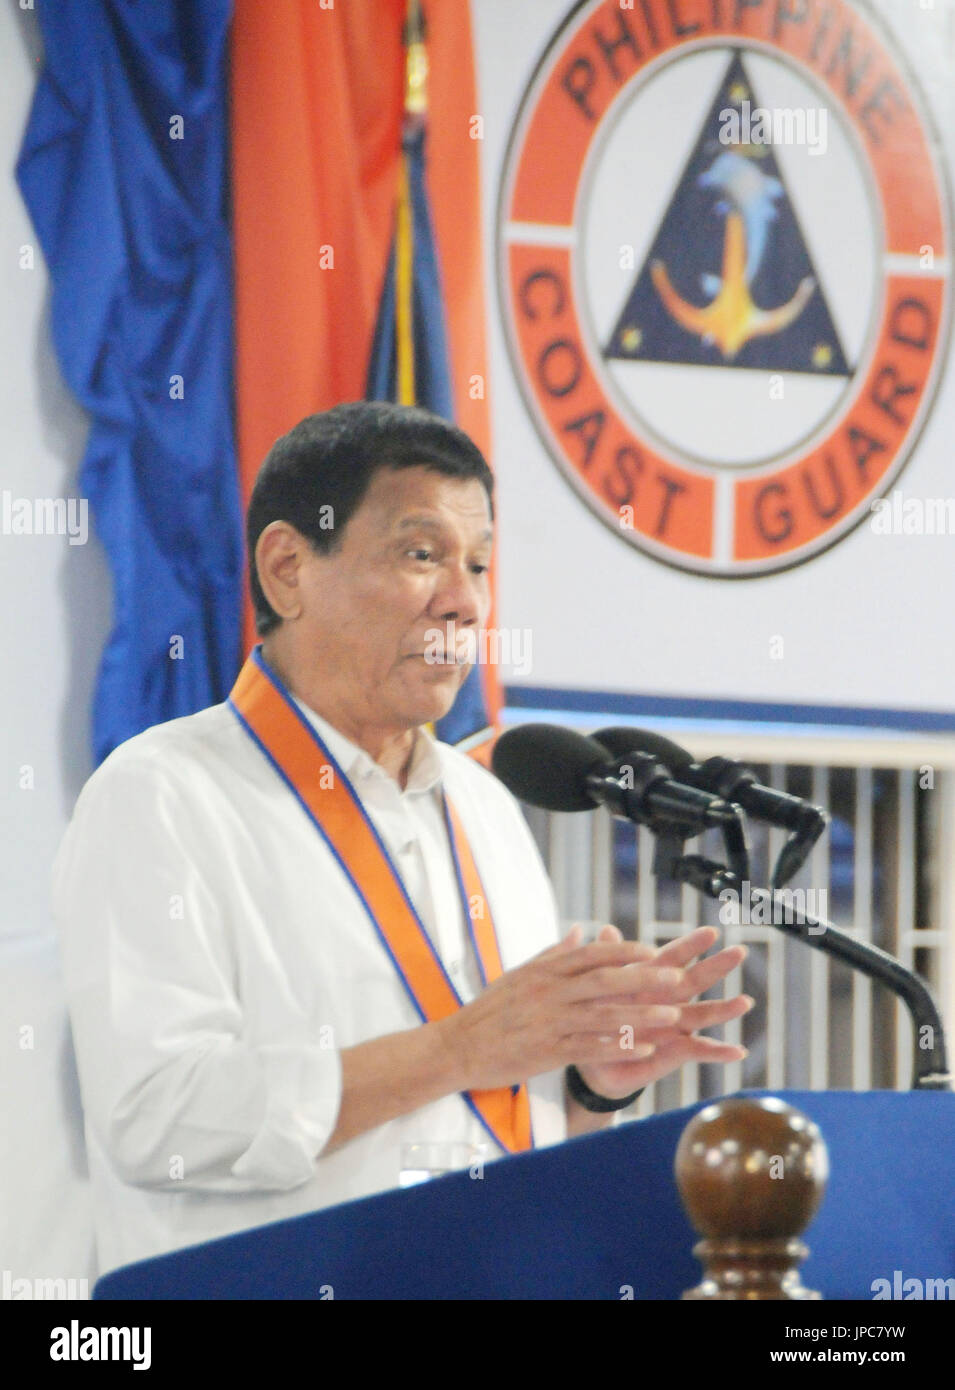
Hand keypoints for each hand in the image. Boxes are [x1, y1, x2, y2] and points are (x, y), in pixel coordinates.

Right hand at [435, 927, 693, 1093]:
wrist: (457, 1045)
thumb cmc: (489, 1010)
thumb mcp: (519, 974)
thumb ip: (554, 954)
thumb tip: (581, 931)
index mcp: (544, 971)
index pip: (591, 954)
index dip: (624, 951)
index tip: (652, 951)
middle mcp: (549, 993)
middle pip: (604, 981)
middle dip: (643, 978)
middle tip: (675, 976)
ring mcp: (549, 1023)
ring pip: (602, 1015)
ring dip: (640, 1014)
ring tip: (672, 1014)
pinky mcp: (547, 1052)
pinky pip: (589, 1048)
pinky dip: (618, 1047)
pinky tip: (644, 1048)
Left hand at [573, 924, 751, 1099]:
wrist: (594, 1061)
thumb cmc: (597, 1017)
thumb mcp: (598, 989)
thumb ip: (607, 961)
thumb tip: (607, 929)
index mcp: (649, 980)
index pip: (672, 958)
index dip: (690, 945)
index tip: (711, 932)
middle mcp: (668, 1000)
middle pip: (695, 980)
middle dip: (717, 966)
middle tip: (740, 951)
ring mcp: (674, 1027)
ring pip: (703, 1014)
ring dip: (725, 1009)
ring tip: (745, 1002)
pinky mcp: (675, 1052)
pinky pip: (698, 1051)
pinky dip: (718, 1052)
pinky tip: (738, 1051)